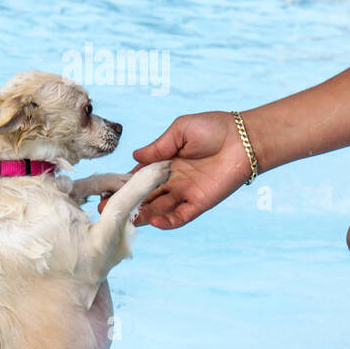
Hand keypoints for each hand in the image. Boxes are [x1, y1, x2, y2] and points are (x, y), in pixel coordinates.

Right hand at [97, 111, 253, 228]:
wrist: (244, 138)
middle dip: (126, 203)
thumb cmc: (214, 127)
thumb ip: (159, 146)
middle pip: (145, 196)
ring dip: (141, 214)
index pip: (139, 177)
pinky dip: (166, 221)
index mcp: (166, 162)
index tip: (105, 190)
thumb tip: (135, 157)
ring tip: (124, 218)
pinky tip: (152, 221)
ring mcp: (186, 192)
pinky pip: (180, 216)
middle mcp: (173, 180)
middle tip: (105, 210)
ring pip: (159, 208)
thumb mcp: (181, 130)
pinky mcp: (200, 202)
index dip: (123, 184)